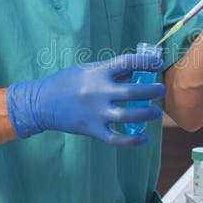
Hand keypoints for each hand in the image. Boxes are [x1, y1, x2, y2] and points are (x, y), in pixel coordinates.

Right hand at [6, 53, 165, 145]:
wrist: (41, 104)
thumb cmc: (66, 83)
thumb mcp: (87, 70)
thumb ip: (111, 71)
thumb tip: (139, 71)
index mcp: (97, 72)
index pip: (128, 62)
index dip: (147, 62)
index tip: (159, 63)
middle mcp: (98, 92)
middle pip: (134, 91)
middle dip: (152, 90)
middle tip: (160, 90)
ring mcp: (96, 113)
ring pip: (129, 115)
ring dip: (147, 114)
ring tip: (155, 112)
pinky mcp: (93, 130)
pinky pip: (117, 138)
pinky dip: (133, 140)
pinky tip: (144, 138)